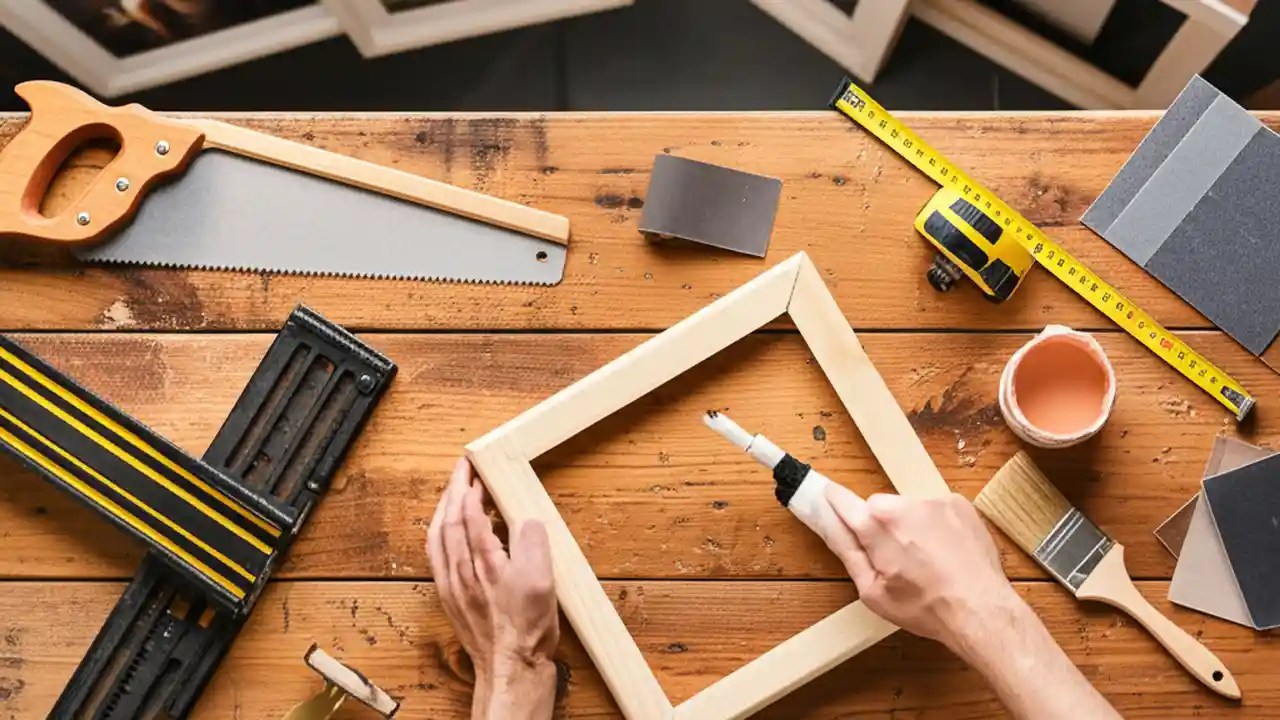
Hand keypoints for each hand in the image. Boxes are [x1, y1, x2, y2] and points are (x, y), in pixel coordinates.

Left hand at [427, 458, 558, 719]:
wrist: (510, 669)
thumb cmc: (526, 630)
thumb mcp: (542, 581)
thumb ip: (533, 543)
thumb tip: (526, 519)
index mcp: (484, 562)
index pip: (470, 513)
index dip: (472, 488)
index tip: (477, 469)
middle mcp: (461, 571)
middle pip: (449, 520)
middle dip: (453, 490)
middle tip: (462, 469)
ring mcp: (452, 585)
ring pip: (438, 536)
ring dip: (444, 509)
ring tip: (453, 493)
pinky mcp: (451, 598)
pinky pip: (437, 555)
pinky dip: (441, 534)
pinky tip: (449, 532)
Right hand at [821, 488, 1017, 652]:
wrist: (980, 609)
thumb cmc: (926, 607)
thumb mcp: (872, 591)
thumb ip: (847, 551)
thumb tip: (827, 523)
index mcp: (877, 526)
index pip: (842, 500)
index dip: (833, 502)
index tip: (828, 499)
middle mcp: (904, 504)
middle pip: (878, 506)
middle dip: (880, 525)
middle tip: (894, 557)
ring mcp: (934, 501)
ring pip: (908, 506)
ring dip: (910, 524)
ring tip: (926, 558)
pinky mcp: (957, 502)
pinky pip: (934, 507)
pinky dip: (935, 524)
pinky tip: (945, 550)